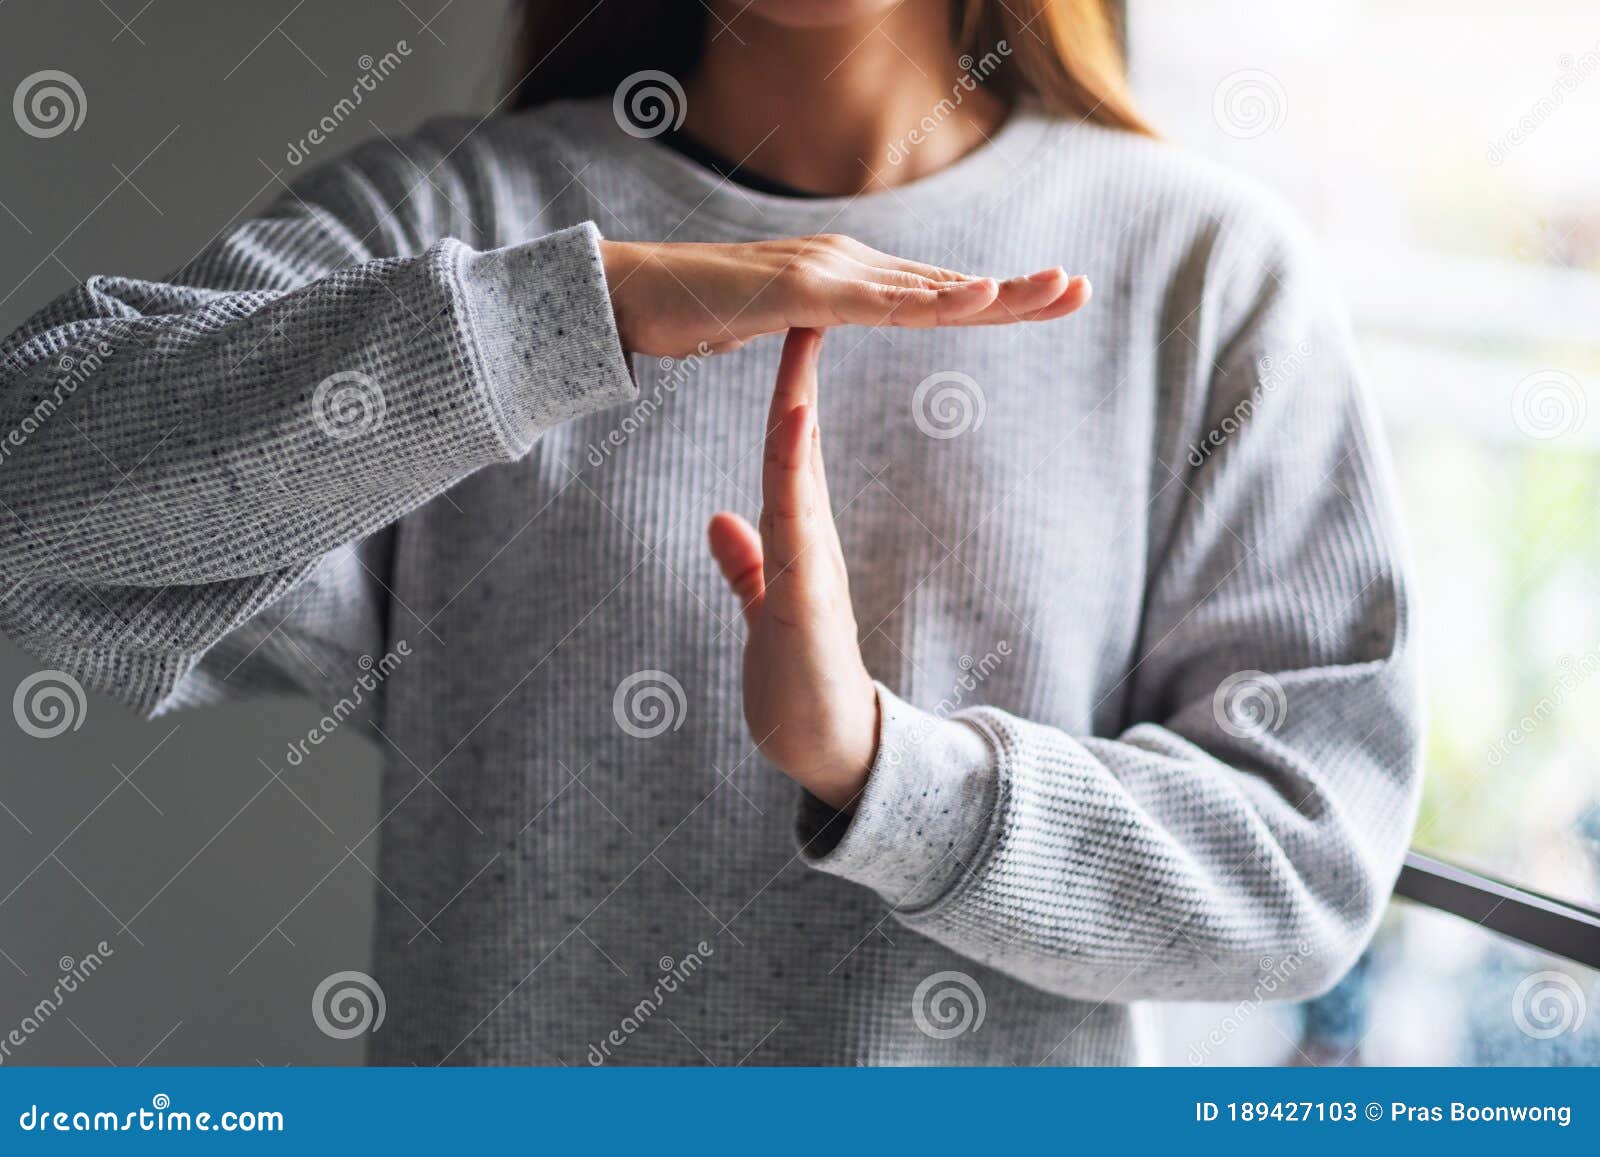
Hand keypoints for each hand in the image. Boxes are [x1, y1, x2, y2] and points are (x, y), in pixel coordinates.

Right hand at [601, 233, 1089, 357]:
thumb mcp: (771, 322)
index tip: (1048, 302)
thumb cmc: (694, 312)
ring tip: (1053, 290)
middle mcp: (847, 263)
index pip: (934, 293)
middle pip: (945, 285)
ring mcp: (826, 270)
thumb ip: (807, 320)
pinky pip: (878, 302)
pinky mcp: (799, 288)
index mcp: (846, 277)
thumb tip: (822, 321)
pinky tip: (977, 300)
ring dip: (993, 292)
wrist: (628, 296)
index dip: (993, 299)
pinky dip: (932, 301)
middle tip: (1079, 289)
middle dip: (1016, 290)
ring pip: (926, 288)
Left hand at [707, 328, 875, 810]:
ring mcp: (814, 563)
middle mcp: (813, 537)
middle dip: (800, 368)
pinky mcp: (809, 596)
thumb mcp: (764, 610)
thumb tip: (722, 524)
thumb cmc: (798, 683)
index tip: (787, 324)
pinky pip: (798, 522)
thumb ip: (747, 567)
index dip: (786, 385)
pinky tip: (792, 428)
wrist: (831, 748)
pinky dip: (792, 473)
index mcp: (800, 537)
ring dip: (798, 405)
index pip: (788, 447)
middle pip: (798, 440)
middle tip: (808, 295)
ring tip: (802, 338)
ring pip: (800, 470)